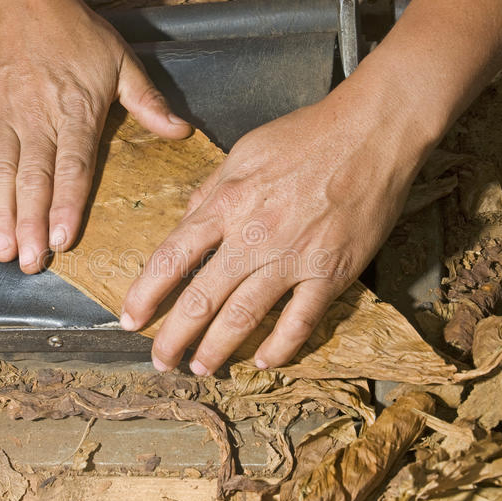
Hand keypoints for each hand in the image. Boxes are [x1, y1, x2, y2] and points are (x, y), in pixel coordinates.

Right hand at [0, 0, 191, 272]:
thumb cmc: (78, 35)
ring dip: (1, 214)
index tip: (61, 238)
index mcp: (77, 112)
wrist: (28, 1)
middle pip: (35, 179)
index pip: (73, 167)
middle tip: (30, 262)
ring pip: (3, 173)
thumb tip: (182, 132)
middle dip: (31, 223)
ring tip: (2, 250)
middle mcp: (39, 120)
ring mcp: (6, 118)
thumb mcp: (122, 63)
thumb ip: (149, 103)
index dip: (66, 204)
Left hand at [120, 75, 435, 374]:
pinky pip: (300, 320)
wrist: (371, 132)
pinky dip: (281, 346)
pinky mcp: (331, 272)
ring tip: (200, 369)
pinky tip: (263, 361)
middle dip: (174, 336)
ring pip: (244, 316)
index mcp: (227, 203)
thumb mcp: (243, 152)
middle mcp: (253, 236)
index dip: (146, 293)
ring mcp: (293, 257)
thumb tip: (188, 219)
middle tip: (161, 361)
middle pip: (201, 298)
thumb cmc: (306, 135)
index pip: (172, 257)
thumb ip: (212, 190)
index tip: (130, 319)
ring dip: (217, 349)